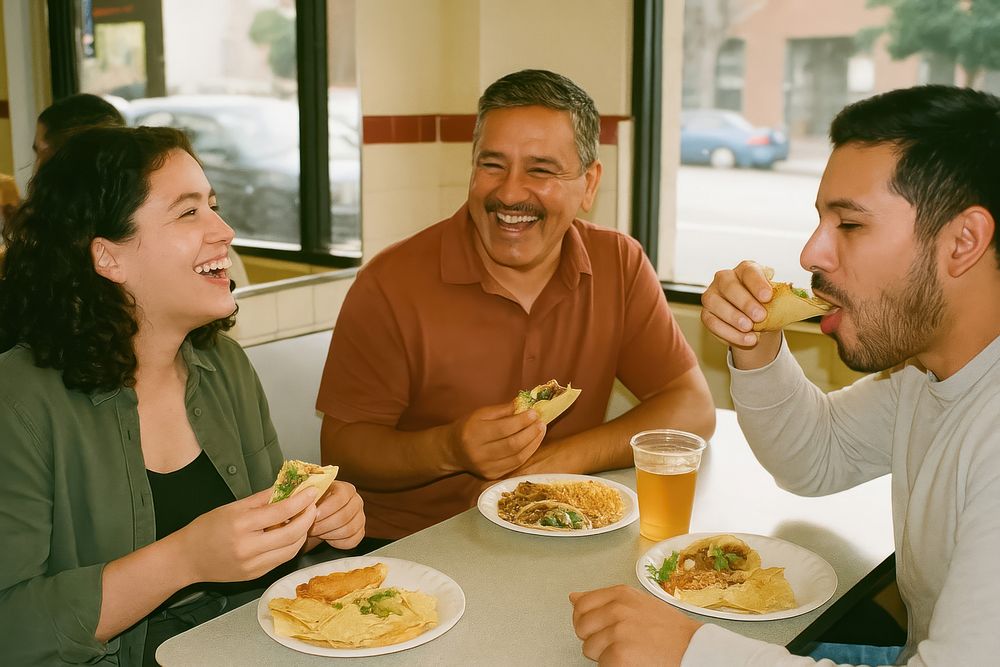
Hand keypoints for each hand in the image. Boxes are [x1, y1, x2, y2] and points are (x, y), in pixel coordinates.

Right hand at [174, 487, 317, 583]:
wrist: (186, 559)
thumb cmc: (206, 529)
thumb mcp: (232, 507)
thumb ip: (262, 499)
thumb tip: (287, 487)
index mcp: (241, 525)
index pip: (281, 512)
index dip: (302, 500)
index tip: (312, 491)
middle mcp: (248, 548)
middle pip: (292, 534)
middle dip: (308, 518)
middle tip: (313, 506)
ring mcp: (253, 565)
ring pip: (291, 550)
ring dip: (303, 533)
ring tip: (304, 519)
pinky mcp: (255, 575)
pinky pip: (281, 559)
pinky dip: (291, 546)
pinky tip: (291, 534)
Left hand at [309, 480, 365, 548]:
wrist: (317, 515)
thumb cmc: (313, 504)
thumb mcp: (310, 496)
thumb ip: (308, 497)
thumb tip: (301, 501)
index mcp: (346, 489)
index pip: (341, 496)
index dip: (326, 508)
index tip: (313, 515)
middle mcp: (356, 501)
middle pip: (344, 516)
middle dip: (324, 525)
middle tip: (310, 527)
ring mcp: (360, 518)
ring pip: (348, 530)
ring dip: (328, 534)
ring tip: (316, 532)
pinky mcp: (360, 533)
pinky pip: (351, 541)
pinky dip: (336, 542)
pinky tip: (326, 538)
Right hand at [445, 403, 545, 479]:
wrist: (453, 451)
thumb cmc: (468, 427)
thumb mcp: (480, 414)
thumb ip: (502, 410)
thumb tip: (524, 405)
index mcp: (474, 434)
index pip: (503, 428)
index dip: (521, 421)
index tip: (534, 413)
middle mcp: (479, 453)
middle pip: (512, 444)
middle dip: (530, 433)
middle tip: (541, 422)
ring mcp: (486, 467)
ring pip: (517, 457)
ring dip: (533, 443)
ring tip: (541, 430)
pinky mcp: (492, 475)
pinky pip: (515, 465)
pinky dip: (527, 453)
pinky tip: (533, 443)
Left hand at [570, 585, 700, 665]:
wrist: (694, 651)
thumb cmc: (670, 631)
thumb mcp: (637, 604)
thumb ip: (604, 600)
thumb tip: (573, 597)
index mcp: (621, 594)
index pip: (581, 604)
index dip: (587, 619)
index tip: (598, 626)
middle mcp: (617, 610)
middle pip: (581, 627)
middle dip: (595, 637)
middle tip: (619, 641)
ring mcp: (617, 632)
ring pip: (589, 648)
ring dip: (605, 654)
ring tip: (630, 650)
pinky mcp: (618, 656)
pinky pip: (601, 665)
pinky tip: (632, 660)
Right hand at [700, 260, 777, 347]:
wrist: (758, 325)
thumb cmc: (768, 307)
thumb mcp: (778, 300)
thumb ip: (784, 298)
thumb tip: (800, 299)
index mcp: (746, 270)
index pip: (749, 271)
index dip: (757, 283)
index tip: (768, 297)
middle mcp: (725, 278)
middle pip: (729, 285)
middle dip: (745, 302)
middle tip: (760, 316)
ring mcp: (712, 295)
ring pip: (714, 302)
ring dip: (733, 317)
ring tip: (750, 329)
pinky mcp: (706, 313)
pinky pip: (711, 322)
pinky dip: (728, 332)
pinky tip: (746, 339)